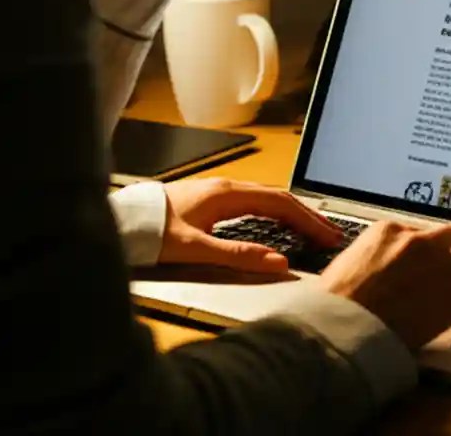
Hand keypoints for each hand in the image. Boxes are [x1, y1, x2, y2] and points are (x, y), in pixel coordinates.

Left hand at [157, 178, 341, 272]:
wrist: (118, 222)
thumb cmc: (151, 233)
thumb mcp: (195, 250)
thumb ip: (237, 256)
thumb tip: (279, 262)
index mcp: (227, 194)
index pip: (280, 203)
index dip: (308, 220)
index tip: (329, 236)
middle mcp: (226, 188)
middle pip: (278, 197)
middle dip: (308, 215)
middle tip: (331, 235)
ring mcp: (217, 192)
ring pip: (266, 198)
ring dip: (293, 213)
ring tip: (313, 230)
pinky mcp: (209, 201)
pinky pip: (253, 203)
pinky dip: (274, 214)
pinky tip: (278, 225)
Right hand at [320, 222, 450, 348]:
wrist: (346, 328)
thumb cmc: (336, 303)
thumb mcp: (345, 265)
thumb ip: (369, 257)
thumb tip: (375, 265)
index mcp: (388, 230)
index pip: (420, 230)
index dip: (429, 244)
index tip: (431, 253)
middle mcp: (420, 241)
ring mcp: (443, 265)